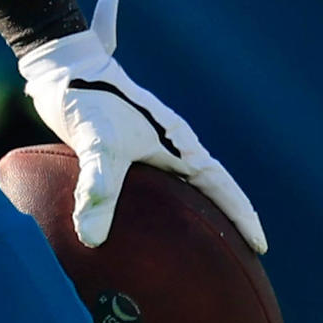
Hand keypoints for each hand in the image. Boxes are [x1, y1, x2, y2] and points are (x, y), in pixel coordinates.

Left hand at [14, 0, 266, 254]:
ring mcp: (147, 145)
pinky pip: (149, 184)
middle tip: (235, 257)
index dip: (242, 216)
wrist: (61, 65)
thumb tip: (92, 239)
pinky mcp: (122, 146)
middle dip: (223, 221)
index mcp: (178, 143)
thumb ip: (97, 190)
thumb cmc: (86, 98)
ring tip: (193, 248)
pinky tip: (137, 227)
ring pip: (179, 187)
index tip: (260, 247)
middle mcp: (169, 145)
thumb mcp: (96, 144)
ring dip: (191, 215)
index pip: (221, 186)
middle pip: (207, 189)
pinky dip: (153, 207)